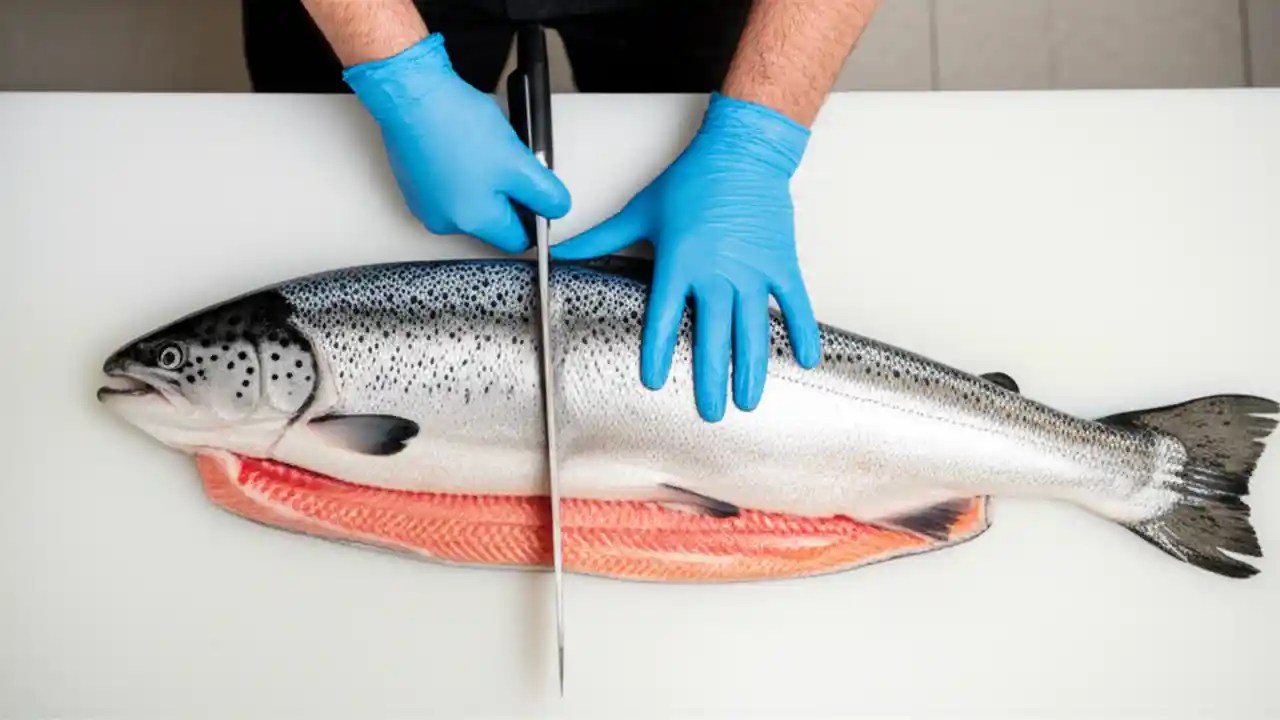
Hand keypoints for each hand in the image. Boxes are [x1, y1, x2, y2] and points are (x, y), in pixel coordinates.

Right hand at [343, 34, 569, 251]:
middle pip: (493, 221)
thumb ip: (543, 193)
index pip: (516, 239)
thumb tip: (557, 210)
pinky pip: (449, 187)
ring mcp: (425, 203)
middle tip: (510, 161)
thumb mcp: (518, 161)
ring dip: (484, 182)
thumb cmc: (457, 124)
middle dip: (507, 194)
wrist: (411, 93)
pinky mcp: (414, 184)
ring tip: (484, 149)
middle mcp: (445, 221)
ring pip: (471, 201)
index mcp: (473, 221)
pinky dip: (461, 172)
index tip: (538, 196)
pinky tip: (463, 146)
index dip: (533, 217)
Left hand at [552, 93, 820, 421]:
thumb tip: (561, 252)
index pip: (664, 317)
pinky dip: (803, 332)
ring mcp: (754, 271)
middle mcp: (718, 272)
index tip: (654, 381)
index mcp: (680, 262)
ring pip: (754, 330)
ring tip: (748, 400)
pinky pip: (795, 305)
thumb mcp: (640, 211)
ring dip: (752, 369)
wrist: (742, 153)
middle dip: (712, 378)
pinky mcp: (782, 264)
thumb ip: (601, 240)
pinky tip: (806, 359)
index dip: (658, 351)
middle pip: (713, 336)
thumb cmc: (694, 179)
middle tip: (711, 411)